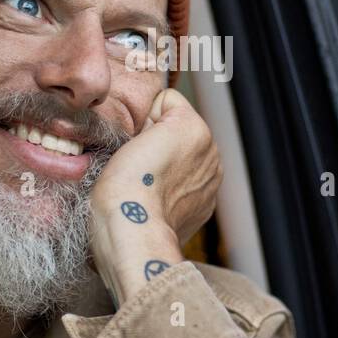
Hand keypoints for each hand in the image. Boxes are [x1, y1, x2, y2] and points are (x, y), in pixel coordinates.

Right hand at [88, 89, 222, 303]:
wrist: (134, 233)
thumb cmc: (126, 186)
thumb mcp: (130, 129)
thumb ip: (150, 116)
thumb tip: (152, 124)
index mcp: (196, 129)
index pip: (165, 104)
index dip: (144, 120)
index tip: (134, 141)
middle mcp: (212, 153)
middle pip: (177, 133)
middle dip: (158, 142)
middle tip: (137, 164)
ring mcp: (211, 183)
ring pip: (182, 159)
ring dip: (166, 166)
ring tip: (145, 183)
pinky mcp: (204, 207)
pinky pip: (186, 186)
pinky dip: (173, 190)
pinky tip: (157, 199)